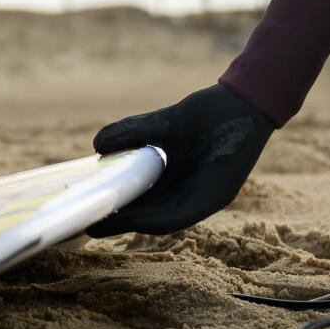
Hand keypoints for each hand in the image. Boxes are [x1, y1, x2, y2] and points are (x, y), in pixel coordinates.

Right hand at [87, 83, 273, 235]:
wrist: (242, 103)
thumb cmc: (206, 114)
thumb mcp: (162, 125)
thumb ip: (131, 134)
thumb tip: (96, 147)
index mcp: (174, 179)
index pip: (142, 200)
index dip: (115, 207)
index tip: (87, 211)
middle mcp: (187, 192)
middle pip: (148, 214)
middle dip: (118, 221)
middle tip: (87, 225)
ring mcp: (201, 197)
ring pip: (162, 219)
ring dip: (133, 225)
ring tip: (103, 225)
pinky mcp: (216, 198)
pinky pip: (184, 215)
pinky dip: (157, 221)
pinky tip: (136, 221)